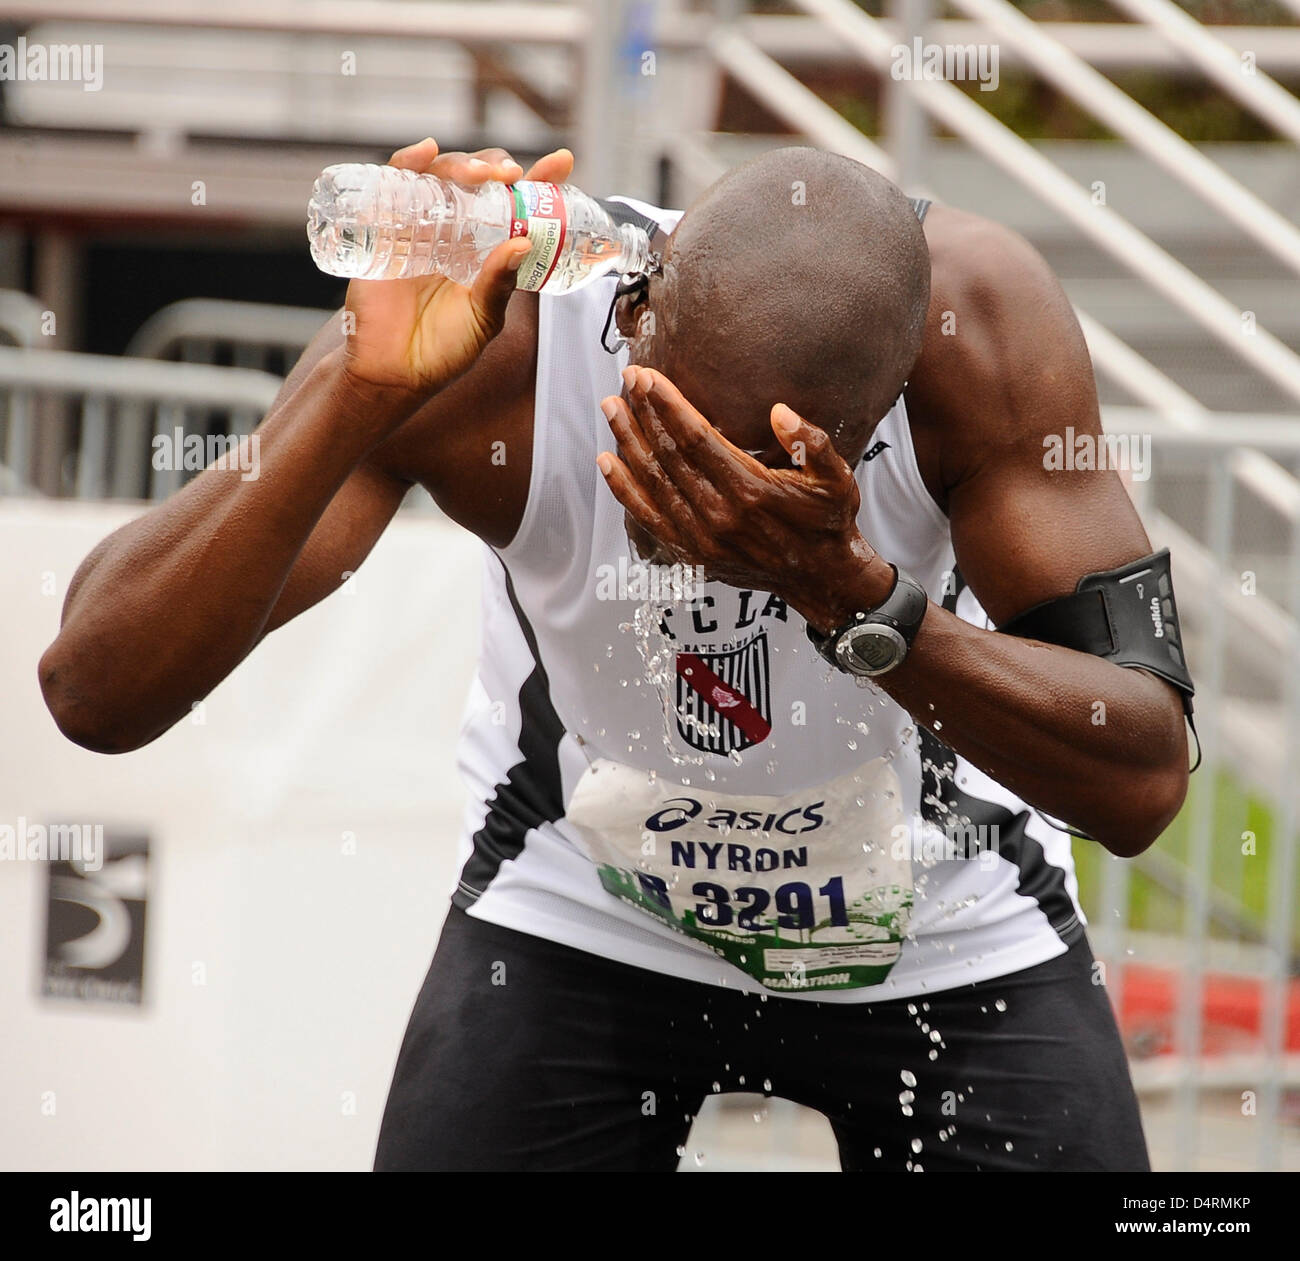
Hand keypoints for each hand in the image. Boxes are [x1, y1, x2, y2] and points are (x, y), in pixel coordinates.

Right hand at [340, 139, 574, 397]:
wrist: (395, 371)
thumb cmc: (443, 349)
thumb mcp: (483, 320)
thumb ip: (499, 285)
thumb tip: (523, 244)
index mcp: (487, 250)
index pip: (516, 206)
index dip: (539, 181)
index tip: (561, 163)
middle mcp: (457, 231)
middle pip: (478, 180)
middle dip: (497, 167)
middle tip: (511, 175)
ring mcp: (421, 225)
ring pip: (442, 174)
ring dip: (462, 164)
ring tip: (481, 175)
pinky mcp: (384, 227)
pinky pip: (394, 183)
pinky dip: (408, 160)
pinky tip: (425, 152)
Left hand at [596, 367, 894, 627]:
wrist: (820, 578)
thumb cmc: (828, 522)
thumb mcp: (836, 479)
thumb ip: (811, 442)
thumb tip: (779, 412)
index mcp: (751, 490)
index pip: (696, 438)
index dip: (668, 405)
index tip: (648, 377)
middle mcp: (718, 515)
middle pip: (668, 454)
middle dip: (643, 413)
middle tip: (627, 379)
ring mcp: (700, 538)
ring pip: (652, 481)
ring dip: (628, 441)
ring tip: (611, 407)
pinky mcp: (691, 554)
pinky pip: (647, 517)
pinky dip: (624, 489)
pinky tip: (607, 461)